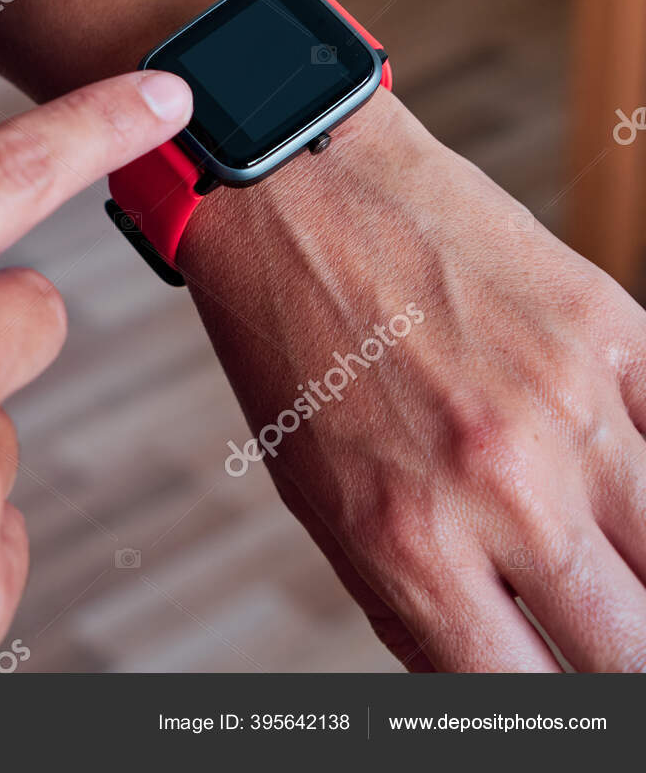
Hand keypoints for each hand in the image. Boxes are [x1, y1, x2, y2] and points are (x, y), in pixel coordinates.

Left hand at [183, 88, 645, 670]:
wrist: (295, 188)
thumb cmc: (291, 346)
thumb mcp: (318, 493)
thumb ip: (412, 595)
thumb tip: (495, 669)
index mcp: (404, 540)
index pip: (526, 698)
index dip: (556, 714)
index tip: (561, 690)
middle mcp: (500, 486)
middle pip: (630, 651)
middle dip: (620, 664)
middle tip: (602, 640)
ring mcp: (570, 406)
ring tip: (617, 568)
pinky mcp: (614, 331)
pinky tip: (633, 487)